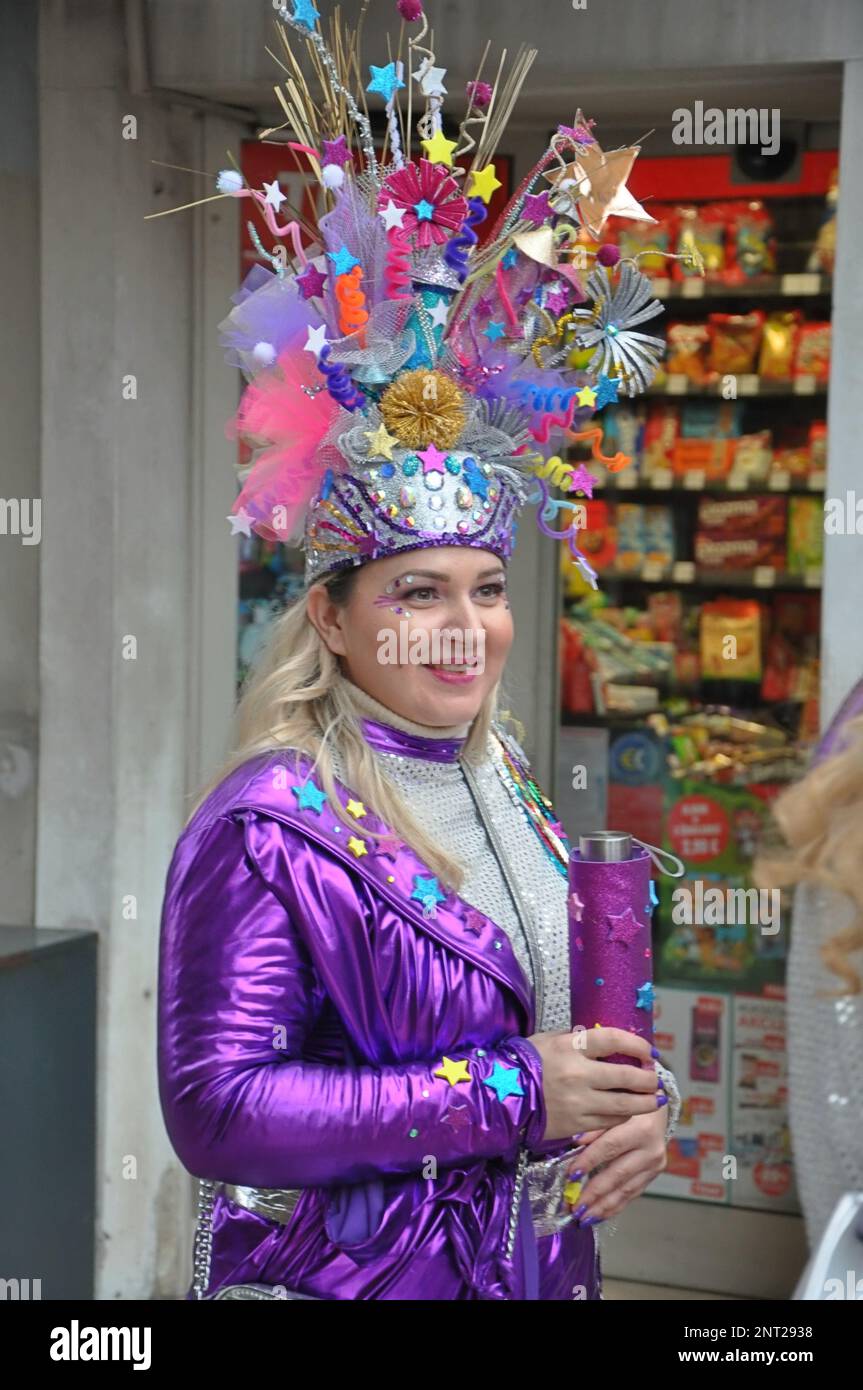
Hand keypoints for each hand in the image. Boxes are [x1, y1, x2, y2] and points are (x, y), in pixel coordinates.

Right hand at [525, 1026, 661, 1141]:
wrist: (501, 1096)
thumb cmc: (527, 1063)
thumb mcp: (549, 1040)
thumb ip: (579, 1040)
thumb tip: (611, 1043)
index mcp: (570, 1047)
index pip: (613, 1039)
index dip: (637, 1043)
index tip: (648, 1050)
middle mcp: (577, 1074)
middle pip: (627, 1076)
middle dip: (648, 1078)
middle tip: (655, 1078)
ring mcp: (578, 1102)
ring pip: (625, 1104)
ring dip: (645, 1102)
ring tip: (654, 1099)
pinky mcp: (577, 1124)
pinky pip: (610, 1121)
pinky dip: (623, 1116)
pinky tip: (629, 1112)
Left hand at [564, 1106, 668, 1225]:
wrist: (656, 1105)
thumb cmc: (627, 1103)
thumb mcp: (611, 1107)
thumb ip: (595, 1125)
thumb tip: (575, 1141)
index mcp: (640, 1127)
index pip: (610, 1147)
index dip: (589, 1162)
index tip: (570, 1177)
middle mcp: (651, 1148)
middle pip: (618, 1174)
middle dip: (594, 1193)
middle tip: (574, 1208)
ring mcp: (655, 1163)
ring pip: (626, 1189)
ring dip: (603, 1206)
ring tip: (584, 1218)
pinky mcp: (655, 1173)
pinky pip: (633, 1193)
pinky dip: (615, 1205)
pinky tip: (600, 1214)